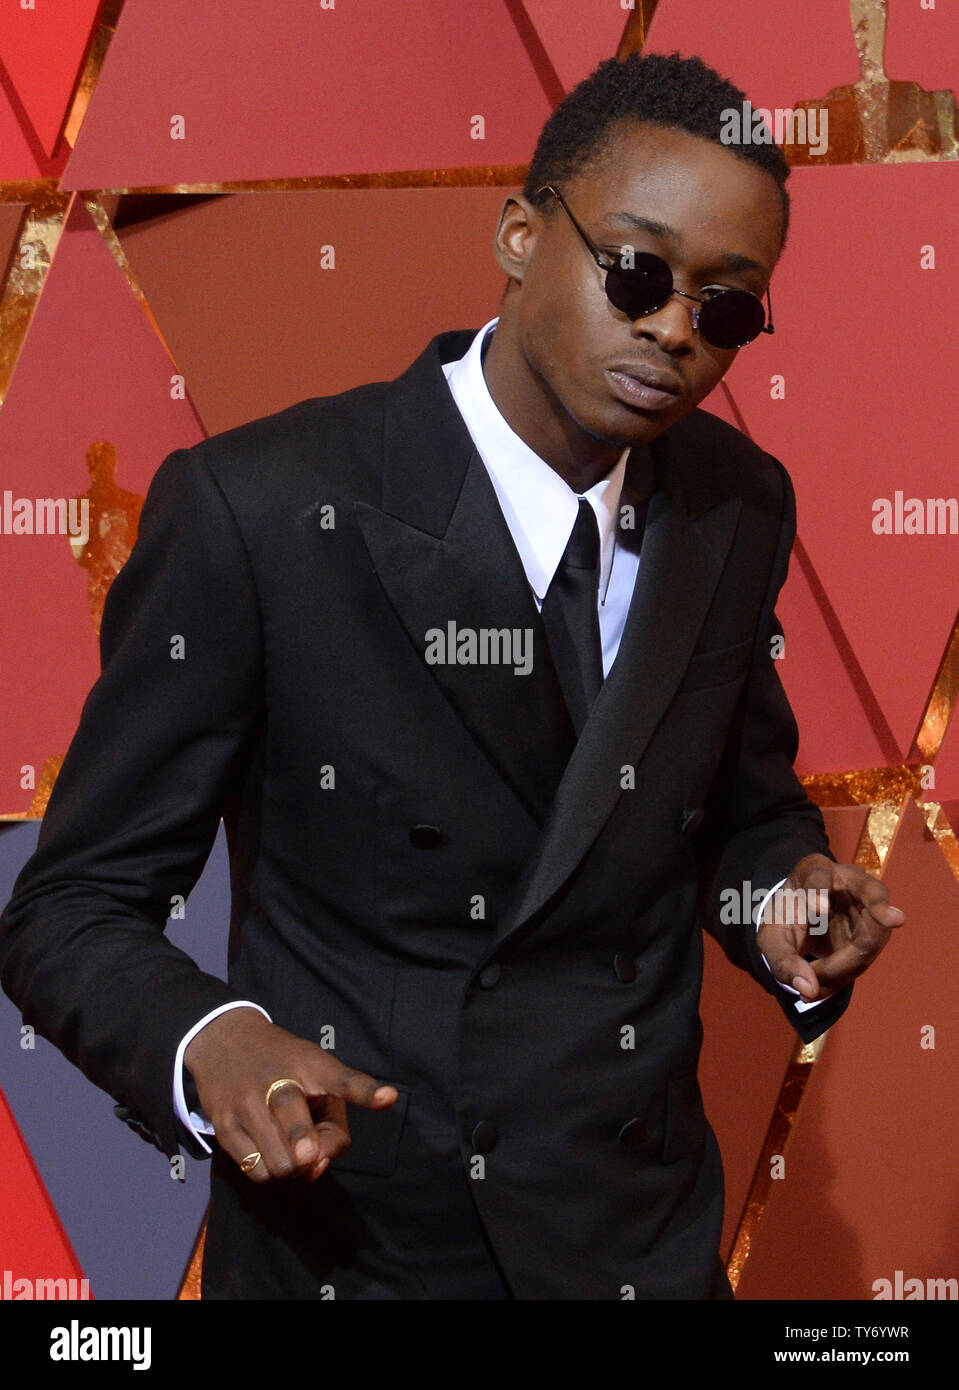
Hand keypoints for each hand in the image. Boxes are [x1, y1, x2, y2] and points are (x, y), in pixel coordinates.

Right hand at [184, 1008, 396, 1182]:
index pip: (343, 1079)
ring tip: (290, 1152)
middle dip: (307, 1151)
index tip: (388, 1098)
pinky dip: (269, 1172)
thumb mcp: (315, 1078)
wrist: (223, 1041)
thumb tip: (314, 1170)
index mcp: (313, 1066)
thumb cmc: (284, 1066)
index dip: (366, 1091)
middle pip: (299, 1130)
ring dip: (292, 1170)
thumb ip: (331, 1127)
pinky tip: (269, 1152)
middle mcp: (279, 1082)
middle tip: (307, 1152)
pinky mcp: (224, 1125)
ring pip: (279, 1163)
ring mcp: (247, 1104)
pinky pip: (255, 1170)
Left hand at [757, 853, 904, 1002]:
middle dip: (847, 945)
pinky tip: (819, 987)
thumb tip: (809, 990)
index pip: (818, 875)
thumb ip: (783, 961)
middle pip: (869, 897)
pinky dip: (843, 977)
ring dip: (844, 969)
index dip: (817, 893)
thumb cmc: (786, 921)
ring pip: (874, 935)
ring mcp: (871, 904)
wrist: (803, 922)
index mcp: (814, 869)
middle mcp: (850, 879)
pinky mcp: (877, 929)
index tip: (817, 910)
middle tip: (816, 977)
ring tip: (811, 982)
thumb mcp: (772, 940)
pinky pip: (868, 955)